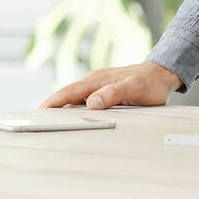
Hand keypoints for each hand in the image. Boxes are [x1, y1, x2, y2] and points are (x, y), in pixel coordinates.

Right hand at [39, 62, 182, 109]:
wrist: (162, 73)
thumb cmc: (150, 82)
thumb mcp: (135, 88)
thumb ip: (114, 94)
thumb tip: (92, 102)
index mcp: (97, 80)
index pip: (68, 92)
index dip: (52, 103)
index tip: (38, 114)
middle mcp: (94, 81)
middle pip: (67, 96)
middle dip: (51, 108)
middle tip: (36, 123)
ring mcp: (97, 86)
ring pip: (74, 99)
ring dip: (62, 110)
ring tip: (48, 125)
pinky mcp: (102, 91)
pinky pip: (83, 101)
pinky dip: (74, 109)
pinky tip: (72, 120)